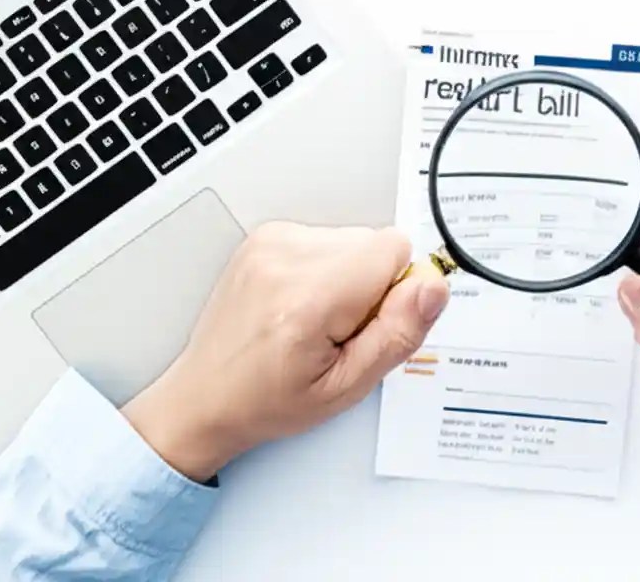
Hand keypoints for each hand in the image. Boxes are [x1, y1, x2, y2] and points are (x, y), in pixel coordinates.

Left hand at [122, 223, 449, 481]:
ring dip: (348, 277)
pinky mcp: (265, 237)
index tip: (368, 325)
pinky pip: (326, 238)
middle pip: (376, 242)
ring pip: (353, 239)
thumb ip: (398, 334)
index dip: (397, 291)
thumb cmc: (268, 401)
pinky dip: (324, 269)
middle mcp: (286, 259)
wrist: (206, 396)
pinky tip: (301, 305)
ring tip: (316, 321)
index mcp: (310, 298)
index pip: (395, 248)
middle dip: (373, 285)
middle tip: (339, 331)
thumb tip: (433, 287)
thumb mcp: (348, 388)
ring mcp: (271, 243)